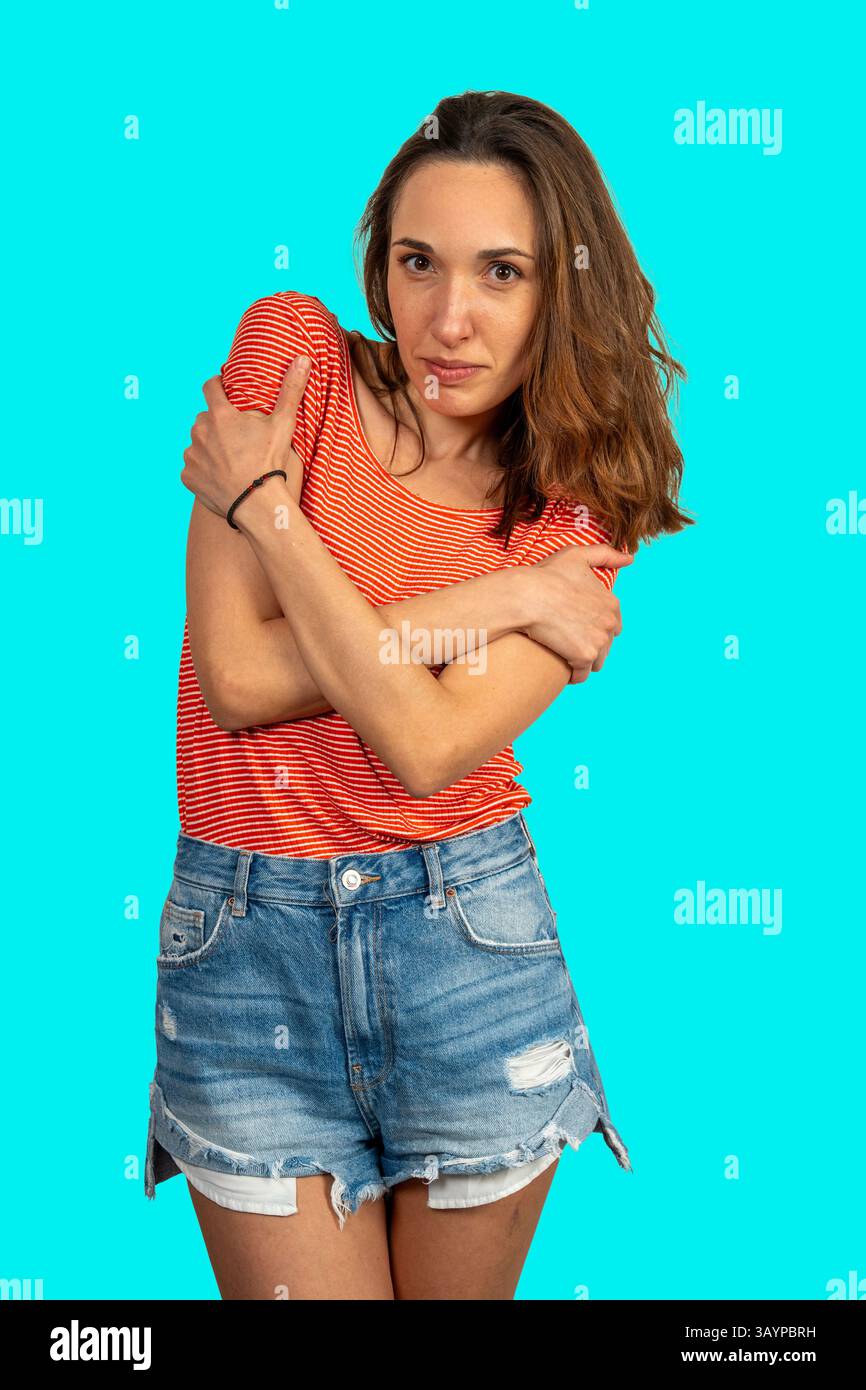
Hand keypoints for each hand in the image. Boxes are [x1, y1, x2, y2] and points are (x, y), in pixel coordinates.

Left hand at [180, 355, 311, 517]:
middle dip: (216, 424)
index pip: (210, 387)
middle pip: (204, 419)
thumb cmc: (269, 462)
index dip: (216, 385)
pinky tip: (220, 477)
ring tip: (229, 460)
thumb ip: (291, 390)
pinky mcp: (187, 477)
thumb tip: (303, 359)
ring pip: (197, 443)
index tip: (222, 388)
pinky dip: (203, 471)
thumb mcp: (283, 424)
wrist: (256, 504)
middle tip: (235, 437)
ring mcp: (191, 455)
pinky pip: (193, 468)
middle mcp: (199, 431)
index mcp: (219, 415)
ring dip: (208, 447)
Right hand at [522, 543, 634, 682]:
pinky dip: (572, 675)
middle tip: (568, 640)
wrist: (527, 596)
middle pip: (605, 645)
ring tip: (564, 655)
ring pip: (596, 662)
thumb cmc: (547, 575)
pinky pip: (581, 675)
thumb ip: (605, 555)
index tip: (577, 626)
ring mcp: (599, 641)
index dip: (594, 627)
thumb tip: (629, 559)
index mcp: (611, 603)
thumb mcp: (577, 555)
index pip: (612, 625)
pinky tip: (560, 667)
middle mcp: (610, 623)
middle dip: (590, 645)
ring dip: (583, 661)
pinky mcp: (584, 657)